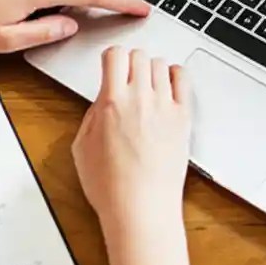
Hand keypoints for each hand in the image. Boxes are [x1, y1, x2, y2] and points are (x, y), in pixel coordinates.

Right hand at [72, 47, 192, 234]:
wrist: (141, 209)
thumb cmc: (111, 187)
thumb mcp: (82, 147)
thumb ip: (92, 115)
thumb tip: (102, 99)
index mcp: (112, 102)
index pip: (114, 55)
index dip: (110, 58)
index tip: (110, 66)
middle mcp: (140, 99)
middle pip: (139, 55)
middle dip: (131, 62)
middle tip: (128, 77)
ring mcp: (165, 106)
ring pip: (160, 64)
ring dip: (151, 69)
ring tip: (147, 85)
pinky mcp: (183, 118)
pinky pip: (183, 79)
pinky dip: (175, 75)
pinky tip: (168, 85)